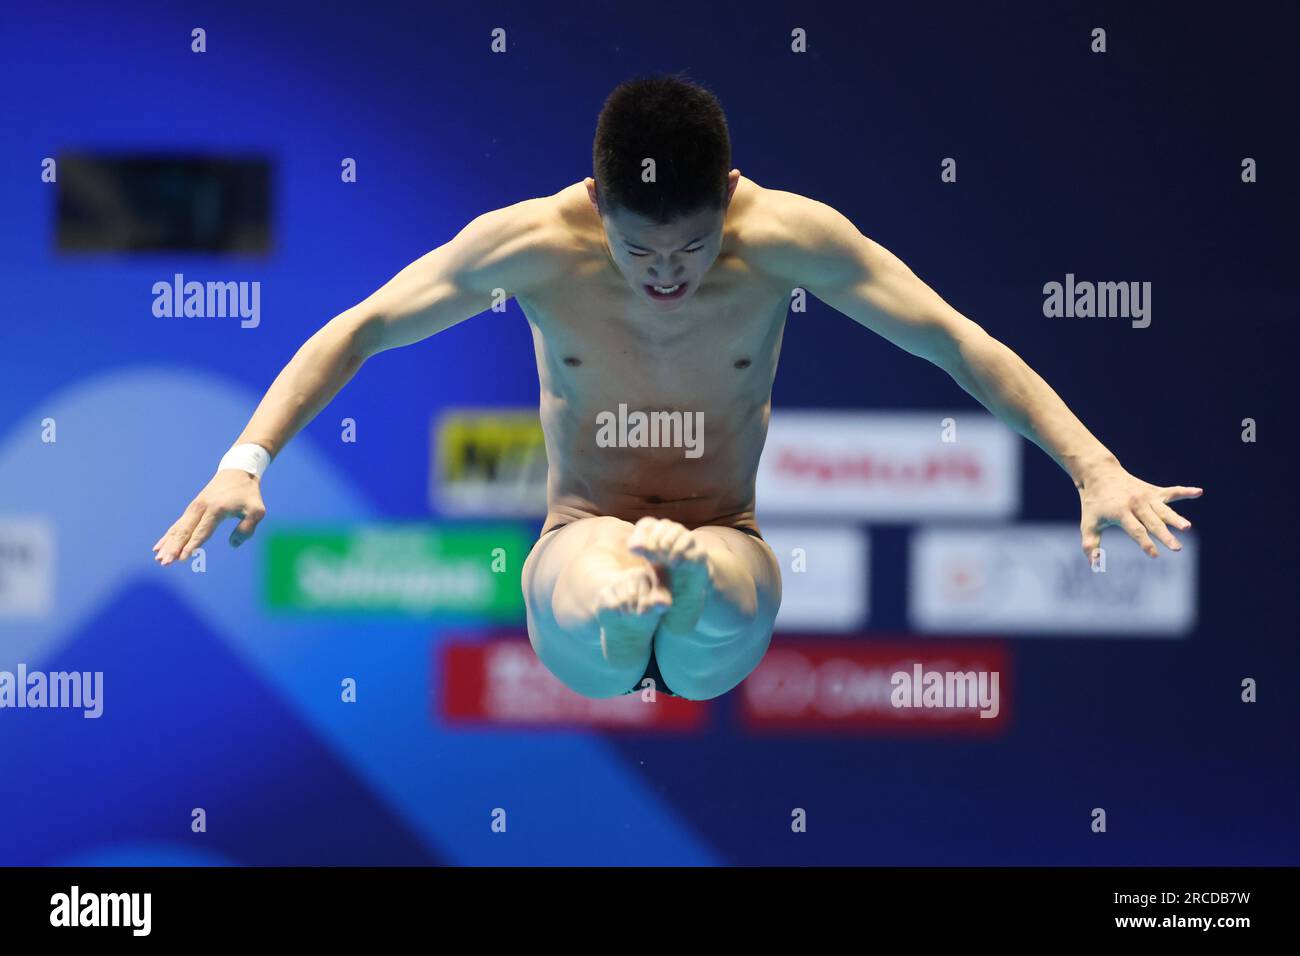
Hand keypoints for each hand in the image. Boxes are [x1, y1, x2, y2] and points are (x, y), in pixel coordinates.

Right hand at [153, 469, 266, 565]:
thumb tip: (232, 544)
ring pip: (178, 528)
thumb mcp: (257, 510)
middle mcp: (201, 508)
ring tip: (158, 558)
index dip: (192, 545)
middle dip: (174, 548)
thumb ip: (247, 528)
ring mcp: (194, 507)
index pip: (202, 531)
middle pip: (185, 531)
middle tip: (165, 562)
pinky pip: (178, 524)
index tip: (182, 558)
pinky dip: (168, 536)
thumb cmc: (248, 494)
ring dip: (168, 544)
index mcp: (217, 509)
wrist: (237, 472)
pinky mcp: (192, 508)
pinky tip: (158, 547)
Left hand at [1078, 464, 1201, 560]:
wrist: (1099, 474)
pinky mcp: (1153, 491)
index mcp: (1120, 512)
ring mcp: (1146, 497)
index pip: (1135, 530)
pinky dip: (1185, 491)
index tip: (1154, 555)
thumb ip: (1091, 545)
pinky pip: (1171, 492)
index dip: (1145, 543)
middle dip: (1165, 536)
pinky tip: (1199, 492)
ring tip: (1187, 527)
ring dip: (1176, 519)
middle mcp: (1135, 504)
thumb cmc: (1093, 504)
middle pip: (1153, 523)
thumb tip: (1095, 565)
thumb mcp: (1088, 524)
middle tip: (1177, 548)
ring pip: (1164, 510)